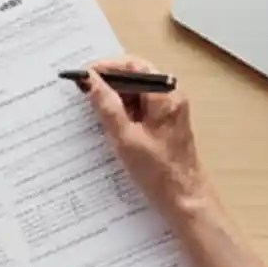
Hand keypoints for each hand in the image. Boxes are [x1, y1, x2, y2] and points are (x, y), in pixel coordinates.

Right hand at [80, 56, 210, 218]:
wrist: (185, 201)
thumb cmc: (160, 173)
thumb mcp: (125, 138)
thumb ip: (106, 106)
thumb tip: (89, 80)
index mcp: (165, 95)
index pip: (133, 65)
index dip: (105, 67)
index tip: (83, 77)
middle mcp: (169, 97)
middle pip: (134, 76)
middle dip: (107, 82)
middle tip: (82, 92)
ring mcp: (167, 110)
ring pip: (134, 93)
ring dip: (112, 98)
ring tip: (89, 108)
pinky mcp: (162, 124)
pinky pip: (138, 108)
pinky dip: (120, 111)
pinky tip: (104, 123)